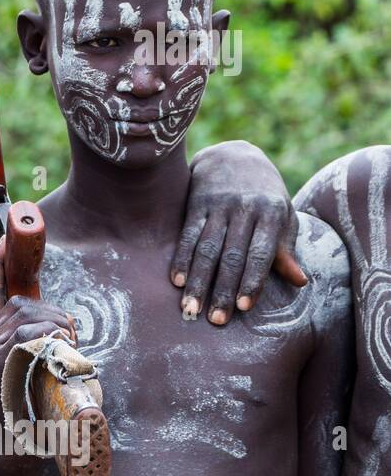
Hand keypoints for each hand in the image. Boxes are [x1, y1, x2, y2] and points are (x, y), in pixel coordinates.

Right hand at [0, 239, 75, 412]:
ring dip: (58, 327)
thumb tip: (53, 318)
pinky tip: (59, 358)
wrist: (23, 446)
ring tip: (65, 351)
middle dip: (52, 312)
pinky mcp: (4, 360)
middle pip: (21, 302)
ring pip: (32, 315)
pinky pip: (37, 332)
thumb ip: (29, 339)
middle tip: (68, 335)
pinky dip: (57, 340)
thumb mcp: (26, 367)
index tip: (6, 242)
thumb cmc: (35, 407)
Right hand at [173, 140, 306, 325]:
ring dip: (197, 281)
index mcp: (270, 212)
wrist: (233, 155)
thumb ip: (285, 248)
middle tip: (216, 320)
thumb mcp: (282, 215)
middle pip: (230, 255)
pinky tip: (176, 281)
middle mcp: (243, 209)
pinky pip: (187, 236)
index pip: (260, 252)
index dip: (251, 280)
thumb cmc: (264, 195)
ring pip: (205, 249)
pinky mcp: (196, 205)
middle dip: (222, 289)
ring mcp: (217, 207)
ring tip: (191, 309)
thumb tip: (299, 281)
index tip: (244, 307)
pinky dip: (181, 259)